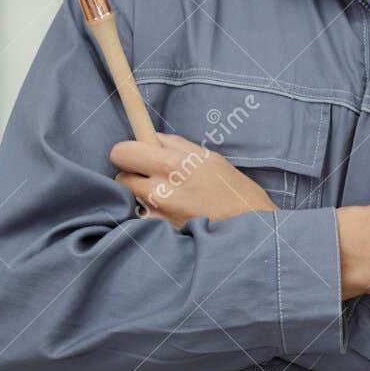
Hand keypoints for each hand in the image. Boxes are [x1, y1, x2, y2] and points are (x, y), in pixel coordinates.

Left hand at [110, 133, 275, 227]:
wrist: (249, 232)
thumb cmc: (236, 192)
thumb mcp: (212, 159)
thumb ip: (178, 146)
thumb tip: (153, 137)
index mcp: (174, 164)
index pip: (123, 152)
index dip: (128, 151)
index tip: (136, 153)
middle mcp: (160, 189)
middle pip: (120, 177)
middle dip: (133, 174)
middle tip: (153, 176)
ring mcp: (157, 214)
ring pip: (130, 197)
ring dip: (142, 194)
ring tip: (168, 196)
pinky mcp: (159, 232)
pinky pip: (144, 216)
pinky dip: (152, 213)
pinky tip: (173, 214)